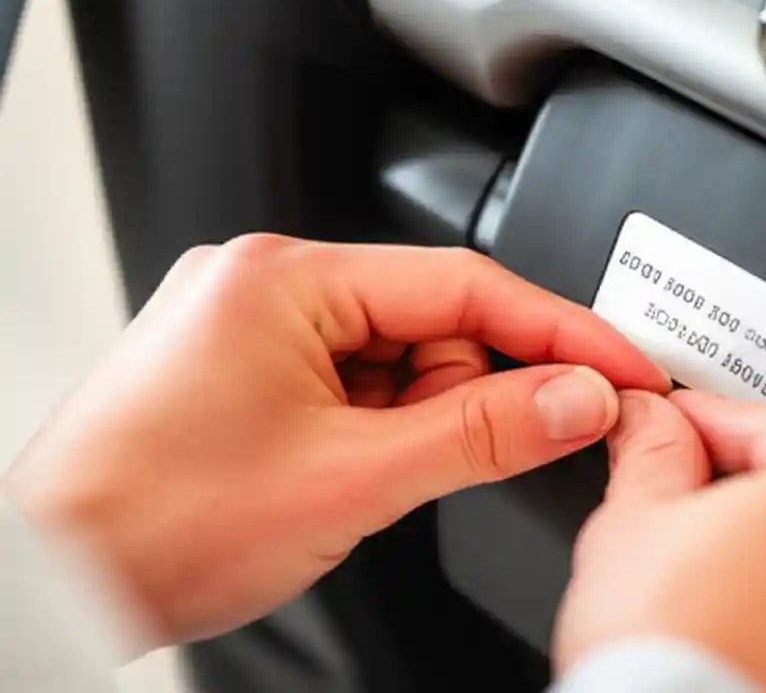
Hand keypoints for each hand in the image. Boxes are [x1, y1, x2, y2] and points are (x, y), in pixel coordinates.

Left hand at [1, 235, 667, 645]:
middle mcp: (266, 287)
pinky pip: (354, 386)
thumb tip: (575, 399)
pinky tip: (363, 475)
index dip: (559, 329)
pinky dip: (384, 431)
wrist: (55, 577)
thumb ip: (483, 432)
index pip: (464, 284)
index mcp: (286, 278)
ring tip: (381, 482)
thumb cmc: (154, 521)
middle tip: (510, 449)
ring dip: (424, 420)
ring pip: (396, 361)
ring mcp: (253, 330)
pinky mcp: (247, 373)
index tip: (620, 364)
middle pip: (433, 322)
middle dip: (478, 390)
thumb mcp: (353, 478)